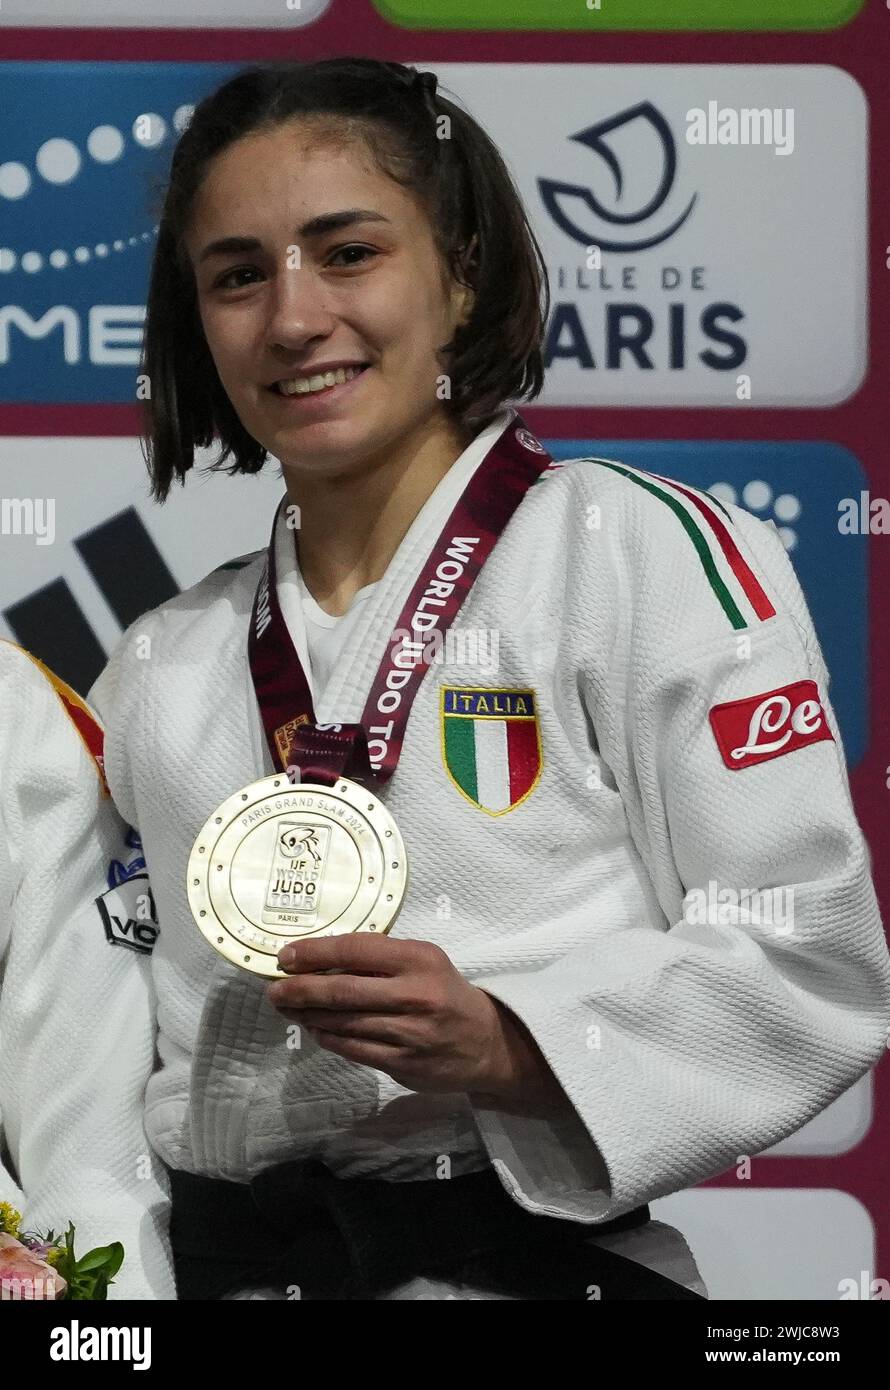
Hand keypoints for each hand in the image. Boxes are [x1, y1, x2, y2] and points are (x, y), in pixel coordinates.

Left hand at [267, 934, 523, 1097]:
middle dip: (300, 990)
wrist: (485, 1043)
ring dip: (307, 1015)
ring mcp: (408, 1033)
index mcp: (419, 959)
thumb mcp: (424, 961)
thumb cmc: (445, 992)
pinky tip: (314, 1028)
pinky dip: (327, 1037)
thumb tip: (319, 959)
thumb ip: (380, 958)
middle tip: (274, 989)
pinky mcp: (402, 1063)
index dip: (315, 952)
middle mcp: (415, 994)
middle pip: (342, 990)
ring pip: (342, 1022)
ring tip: (287, 1006)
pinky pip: (351, 1049)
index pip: (355, 950)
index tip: (286, 956)